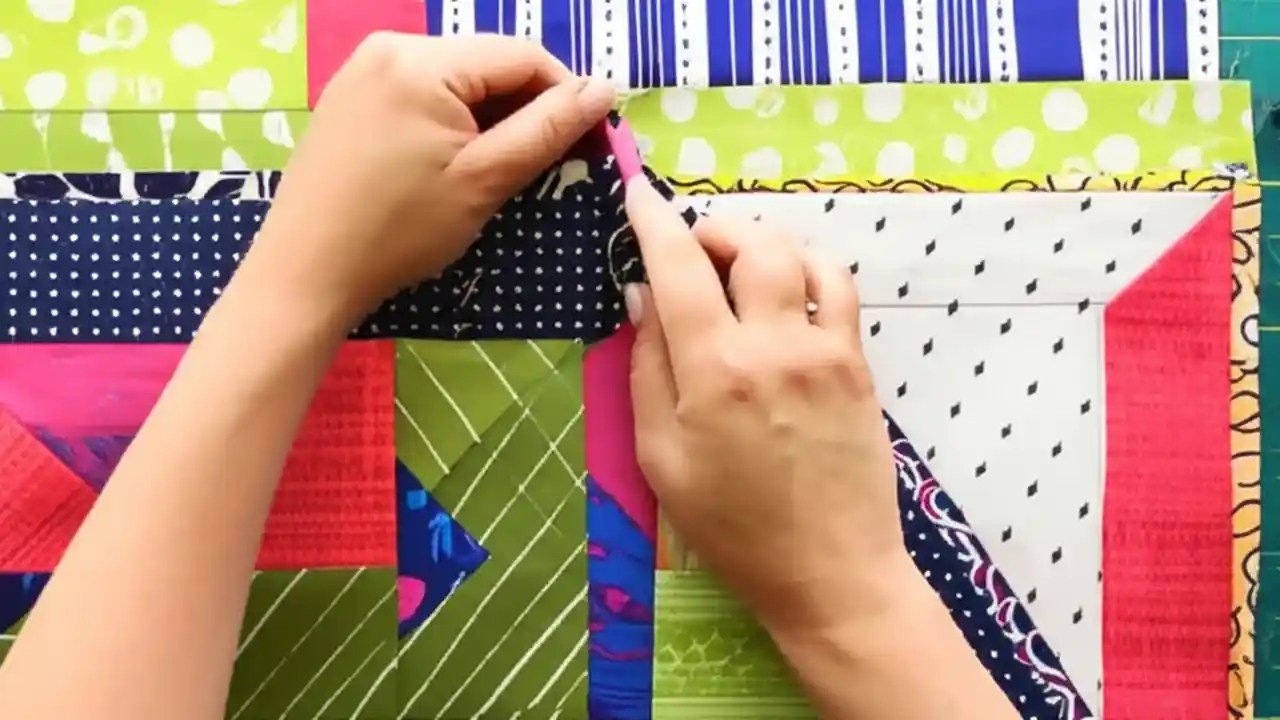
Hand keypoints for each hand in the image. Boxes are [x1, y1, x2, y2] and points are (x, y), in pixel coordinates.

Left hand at [243, 33, 614, 326]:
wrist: (306, 271)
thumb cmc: (399, 231)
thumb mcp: (484, 179)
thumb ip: (547, 128)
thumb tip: (604, 88)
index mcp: (423, 60)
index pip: (523, 55)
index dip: (568, 94)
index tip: (592, 141)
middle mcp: (391, 46)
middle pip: (489, 62)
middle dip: (528, 106)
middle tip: (550, 163)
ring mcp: (364, 68)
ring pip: (458, 78)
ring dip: (493, 116)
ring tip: (500, 169)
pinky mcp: (351, 95)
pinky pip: (422, 92)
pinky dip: (453, 120)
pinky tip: (454, 164)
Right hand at [623, 179, 909, 633]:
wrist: (830, 571)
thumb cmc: (732, 526)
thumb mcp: (662, 457)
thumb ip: (648, 369)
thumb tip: (643, 296)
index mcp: (715, 371)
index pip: (681, 266)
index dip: (654, 220)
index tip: (637, 193)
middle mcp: (775, 346)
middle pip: (749, 242)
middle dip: (712, 230)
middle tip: (690, 254)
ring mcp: (826, 350)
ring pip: (798, 253)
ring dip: (761, 243)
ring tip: (737, 269)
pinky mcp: (858, 363)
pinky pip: (836, 287)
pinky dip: (805, 269)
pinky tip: (785, 292)